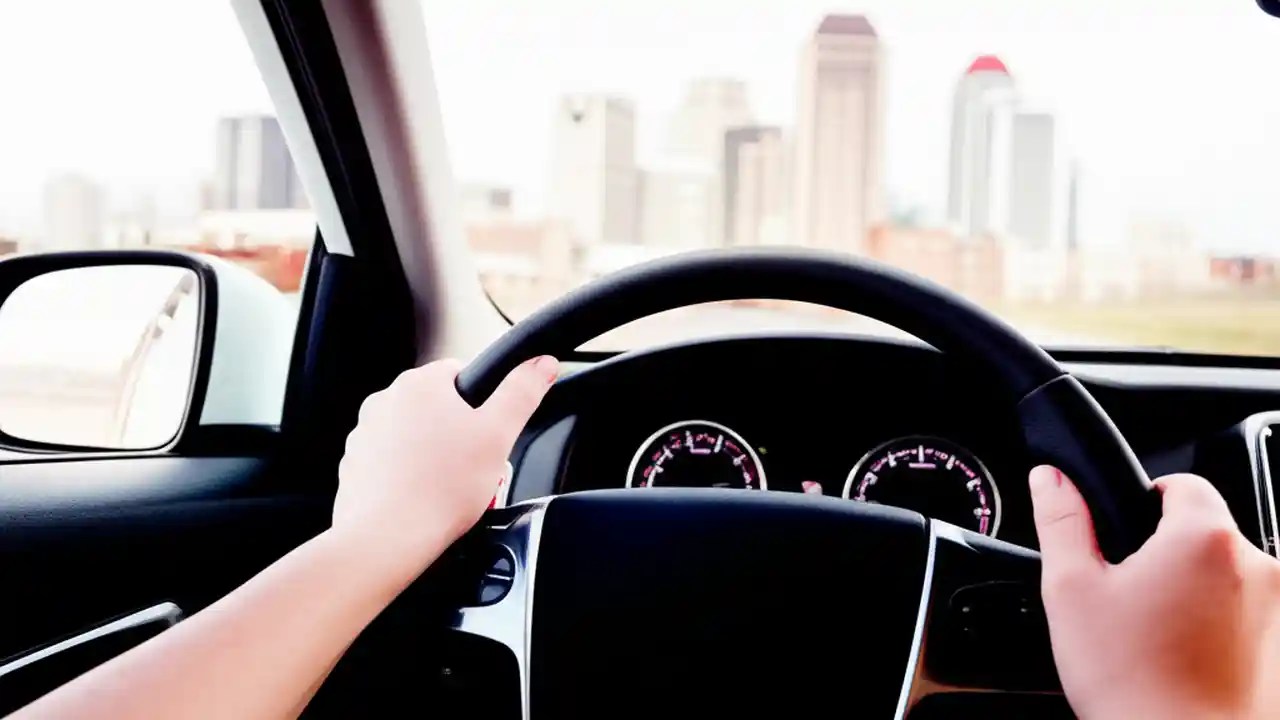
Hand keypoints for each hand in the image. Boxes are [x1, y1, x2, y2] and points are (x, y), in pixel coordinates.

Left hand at [333, 356, 557, 576]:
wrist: (387, 537)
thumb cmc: (440, 489)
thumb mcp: (499, 434)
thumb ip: (523, 392)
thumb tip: (540, 364)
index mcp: (419, 383)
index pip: (460, 373)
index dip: (482, 404)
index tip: (487, 432)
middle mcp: (385, 401)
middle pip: (437, 407)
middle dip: (458, 432)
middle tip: (473, 464)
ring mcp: (365, 434)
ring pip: (414, 436)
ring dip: (432, 454)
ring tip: (447, 485)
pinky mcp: (355, 465)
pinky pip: (391, 462)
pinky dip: (406, 475)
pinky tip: (422, 496)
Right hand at [1031, 466, 1279, 718]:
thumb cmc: (1133, 685)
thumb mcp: (1071, 592)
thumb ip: (1062, 522)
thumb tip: (1051, 479)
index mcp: (1202, 538)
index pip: (1180, 482)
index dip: (1144, 501)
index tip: (1124, 539)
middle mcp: (1257, 565)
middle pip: (1204, 532)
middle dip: (1166, 554)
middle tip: (1129, 599)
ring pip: (1226, 576)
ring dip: (1196, 592)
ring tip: (1157, 637)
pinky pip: (1249, 615)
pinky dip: (1221, 627)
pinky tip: (1187, 658)